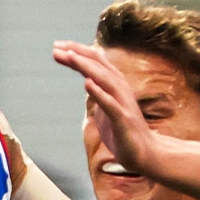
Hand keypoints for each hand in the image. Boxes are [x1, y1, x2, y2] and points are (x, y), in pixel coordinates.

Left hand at [52, 40, 162, 177]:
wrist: (144, 153)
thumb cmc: (123, 131)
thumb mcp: (106, 108)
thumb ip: (97, 94)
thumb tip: (86, 81)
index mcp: (115, 84)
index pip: (95, 61)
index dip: (76, 52)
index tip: (57, 47)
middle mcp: (120, 88)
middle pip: (98, 64)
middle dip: (77, 54)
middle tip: (56, 47)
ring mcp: (122, 103)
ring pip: (104, 78)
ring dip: (86, 66)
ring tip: (70, 57)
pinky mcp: (123, 119)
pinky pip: (110, 104)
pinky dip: (99, 92)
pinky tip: (86, 83)